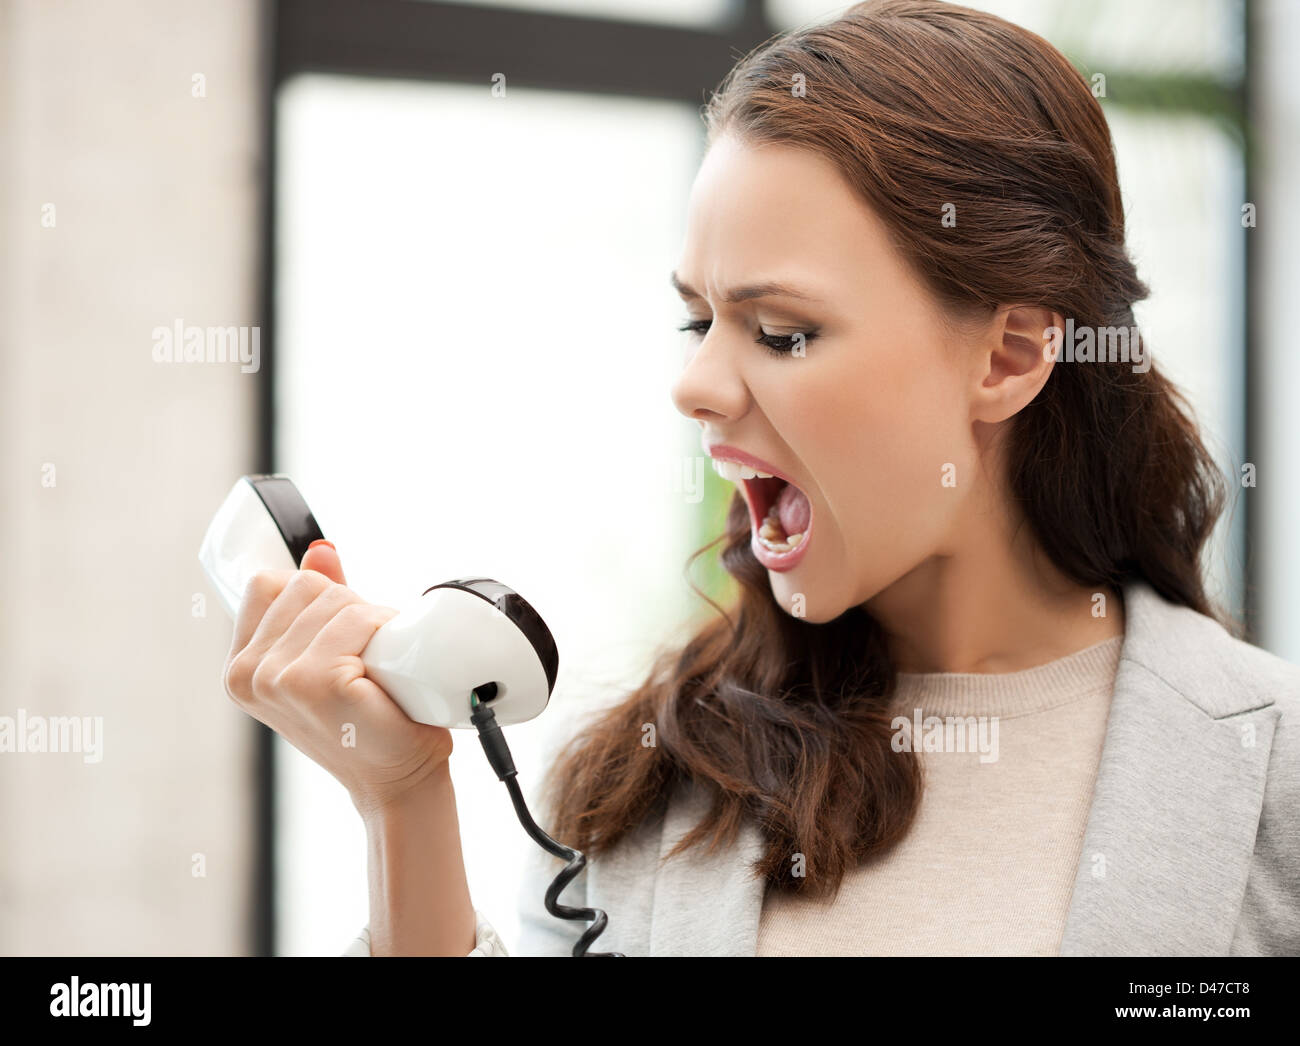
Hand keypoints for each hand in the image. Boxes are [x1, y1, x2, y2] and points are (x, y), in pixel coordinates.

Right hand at [222, 541, 453, 811]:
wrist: (397, 779)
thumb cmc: (367, 719)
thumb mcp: (330, 654)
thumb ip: (319, 603)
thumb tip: (320, 551)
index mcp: (241, 667)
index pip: (267, 583)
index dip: (314, 596)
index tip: (337, 634)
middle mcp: (247, 673)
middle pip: (305, 585)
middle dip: (347, 607)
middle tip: (366, 654)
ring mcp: (277, 678)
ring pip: (336, 598)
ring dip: (372, 621)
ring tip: (379, 665)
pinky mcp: (315, 682)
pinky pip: (359, 619)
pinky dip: (384, 630)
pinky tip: (387, 670)